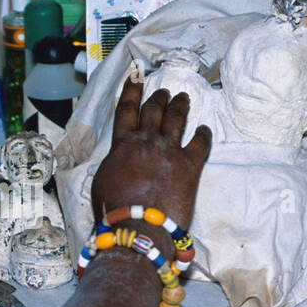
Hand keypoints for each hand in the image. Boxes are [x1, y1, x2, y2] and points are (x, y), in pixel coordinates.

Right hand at [91, 76, 211, 233]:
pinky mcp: (190, 166)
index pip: (127, 110)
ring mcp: (170, 151)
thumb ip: (113, 164)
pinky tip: (204, 129)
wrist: (137, 228)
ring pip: (176, 119)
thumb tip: (119, 161)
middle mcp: (146, 141)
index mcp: (122, 145)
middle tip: (164, 91)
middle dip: (159, 97)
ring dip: (180, 106)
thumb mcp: (102, 182)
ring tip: (183, 98)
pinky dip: (203, 134)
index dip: (132, 91)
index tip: (136, 78)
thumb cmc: (114, 212)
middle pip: (154, 110)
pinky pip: (200, 143)